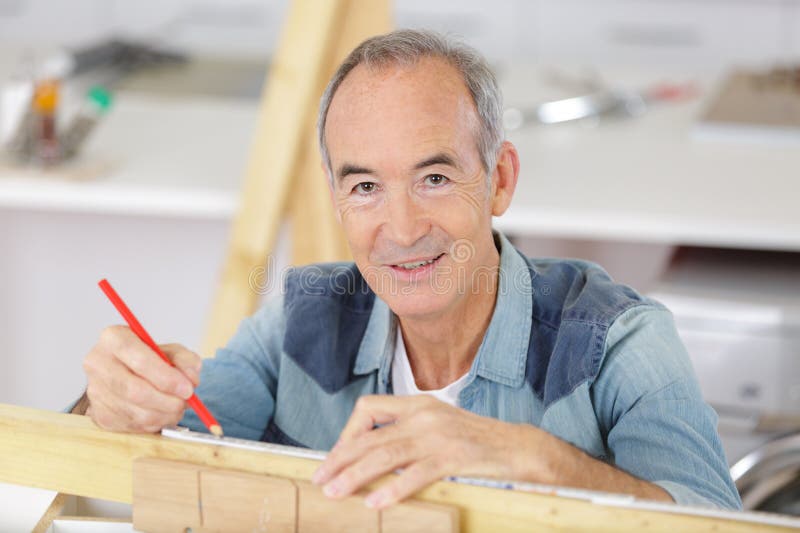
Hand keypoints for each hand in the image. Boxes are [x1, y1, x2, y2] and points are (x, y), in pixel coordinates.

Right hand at [82, 325, 201, 432]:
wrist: (127, 374)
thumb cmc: (150, 359)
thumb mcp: (172, 351)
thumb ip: (186, 361)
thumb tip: (190, 379)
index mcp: (113, 338)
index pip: (139, 359)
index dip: (166, 377)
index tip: (186, 388)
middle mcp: (98, 363)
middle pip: (135, 390)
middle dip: (167, 401)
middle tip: (186, 401)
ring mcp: (95, 391)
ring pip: (136, 412)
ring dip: (165, 414)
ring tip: (177, 406)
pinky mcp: (99, 415)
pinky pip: (133, 426)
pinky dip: (155, 423)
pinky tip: (162, 413)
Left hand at [311, 395, 547, 508]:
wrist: (520, 448)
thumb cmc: (477, 442)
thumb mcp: (438, 427)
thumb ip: (408, 434)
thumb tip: (373, 458)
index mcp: (418, 404)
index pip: (369, 408)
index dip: (347, 433)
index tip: (336, 457)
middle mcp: (424, 414)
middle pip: (370, 435)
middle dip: (340, 459)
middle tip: (320, 479)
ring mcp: (439, 434)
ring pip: (386, 454)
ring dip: (356, 475)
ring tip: (335, 492)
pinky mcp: (454, 456)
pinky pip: (417, 473)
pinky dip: (394, 489)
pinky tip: (377, 503)